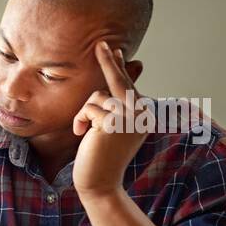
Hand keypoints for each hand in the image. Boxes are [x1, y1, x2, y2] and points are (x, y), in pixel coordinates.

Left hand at [72, 41, 147, 198]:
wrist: (100, 183)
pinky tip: (82, 135)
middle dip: (108, 60)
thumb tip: (111, 81)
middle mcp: (143, 112)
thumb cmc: (101, 156)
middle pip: (119, 80)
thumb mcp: (110, 127)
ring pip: (97, 97)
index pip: (127, 85)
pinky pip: (89, 108)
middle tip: (101, 43)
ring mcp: (131, 116)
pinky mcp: (115, 122)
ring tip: (85, 132)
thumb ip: (114, 106)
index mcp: (144, 113)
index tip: (116, 49)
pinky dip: (80, 120)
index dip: (118, 67)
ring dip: (84, 113)